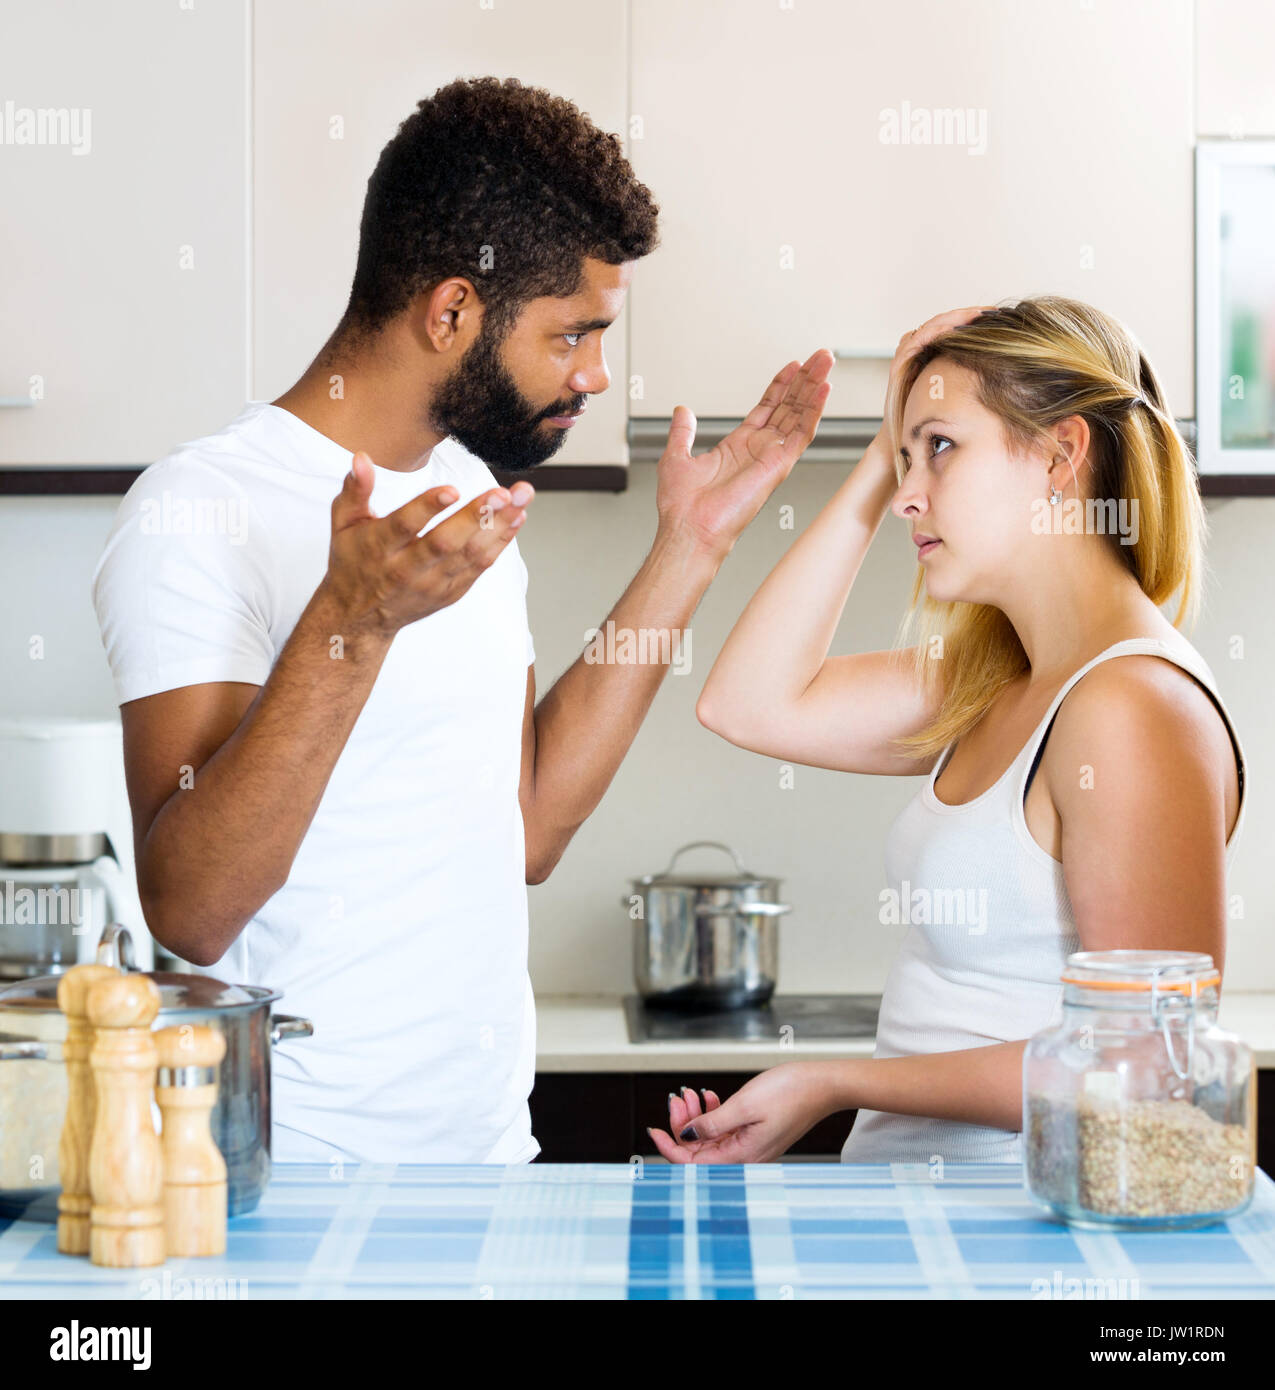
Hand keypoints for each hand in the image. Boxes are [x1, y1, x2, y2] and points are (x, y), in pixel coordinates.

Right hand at [319, 450, 533, 639]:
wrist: (360, 616)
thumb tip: (361, 458)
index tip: (451, 489)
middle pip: (445, 543)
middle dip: (476, 517)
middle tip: (503, 492)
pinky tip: (517, 518)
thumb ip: (355, 490)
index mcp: (379, 548)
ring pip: (469, 555)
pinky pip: (479, 567)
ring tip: (521, 500)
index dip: (427, 508)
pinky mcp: (451, 593)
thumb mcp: (343, 524)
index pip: (404, 526)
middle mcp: (407, 569)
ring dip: (499, 527)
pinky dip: (500, 543)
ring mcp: (432, 584)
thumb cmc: (353, 559)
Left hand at [646, 1063, 836, 1164]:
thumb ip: (712, 1124)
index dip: (669, 1149)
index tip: (654, 1130)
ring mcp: (751, 1145)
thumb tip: (685, 1138)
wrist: (821, 1085)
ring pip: (710, 1138)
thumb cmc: (791, 1093)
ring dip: (696, 1116)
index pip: (694, 1165)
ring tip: (692, 1093)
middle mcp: (746, 1156)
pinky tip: (709, 1098)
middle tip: (679, 1097)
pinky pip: (724, 1130)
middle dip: (683, 1124)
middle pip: (699, 1151)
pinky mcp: (755, 1133)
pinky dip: (712, 1113)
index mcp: (743, 1156)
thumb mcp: (744, 1105)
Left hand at [654, 350, 833, 557]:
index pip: (767, 409)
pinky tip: (823, 389)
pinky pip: (802, 434)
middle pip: (788, 407)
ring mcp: (771, 457)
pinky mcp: (779, 465)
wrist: (689, 528)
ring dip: (814, 387)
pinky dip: (814, 411)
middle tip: (820, 357)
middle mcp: (758, 451)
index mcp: (738, 447)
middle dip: (804, 380)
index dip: (780, 386)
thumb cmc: (682, 507)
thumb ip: (683, 432)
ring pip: (800, 415)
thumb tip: (682, 412)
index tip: (793, 366)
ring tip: (826, 363)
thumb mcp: (676, 456)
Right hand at [876, 304, 995, 455]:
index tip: (994, 316)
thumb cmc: (926, 419)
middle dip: (966, 314)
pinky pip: (914, 343)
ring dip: (951, 319)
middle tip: (989, 311)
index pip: (950, 327)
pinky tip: (950, 331)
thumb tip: (1000, 371)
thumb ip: (966, 379)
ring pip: (928, 327)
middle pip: (941, 322)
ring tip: (973, 315)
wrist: (899, 439)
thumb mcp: (952, 395)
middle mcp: (917, 352)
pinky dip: (931, 334)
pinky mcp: (898, 367)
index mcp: (930, 354)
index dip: (970, 319)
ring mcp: (906, 358)